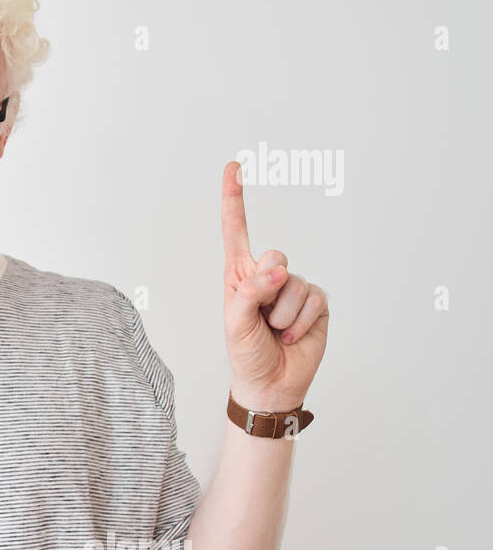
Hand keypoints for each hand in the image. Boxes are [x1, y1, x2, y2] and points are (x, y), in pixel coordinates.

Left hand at [221, 161, 329, 411]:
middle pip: (275, 257)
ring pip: (293, 284)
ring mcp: (293, 288)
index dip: (234, 199)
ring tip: (274, 333)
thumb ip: (250, 293)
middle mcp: (267, 276)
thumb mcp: (235, 324)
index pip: (236, 231)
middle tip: (261, 319)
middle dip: (268, 289)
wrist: (271, 383)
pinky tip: (291, 336)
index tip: (233, 166)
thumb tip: (279, 270)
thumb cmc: (245, 353)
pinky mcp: (316, 303)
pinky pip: (312, 301)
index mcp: (239, 275)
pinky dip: (299, 323)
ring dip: (282, 316)